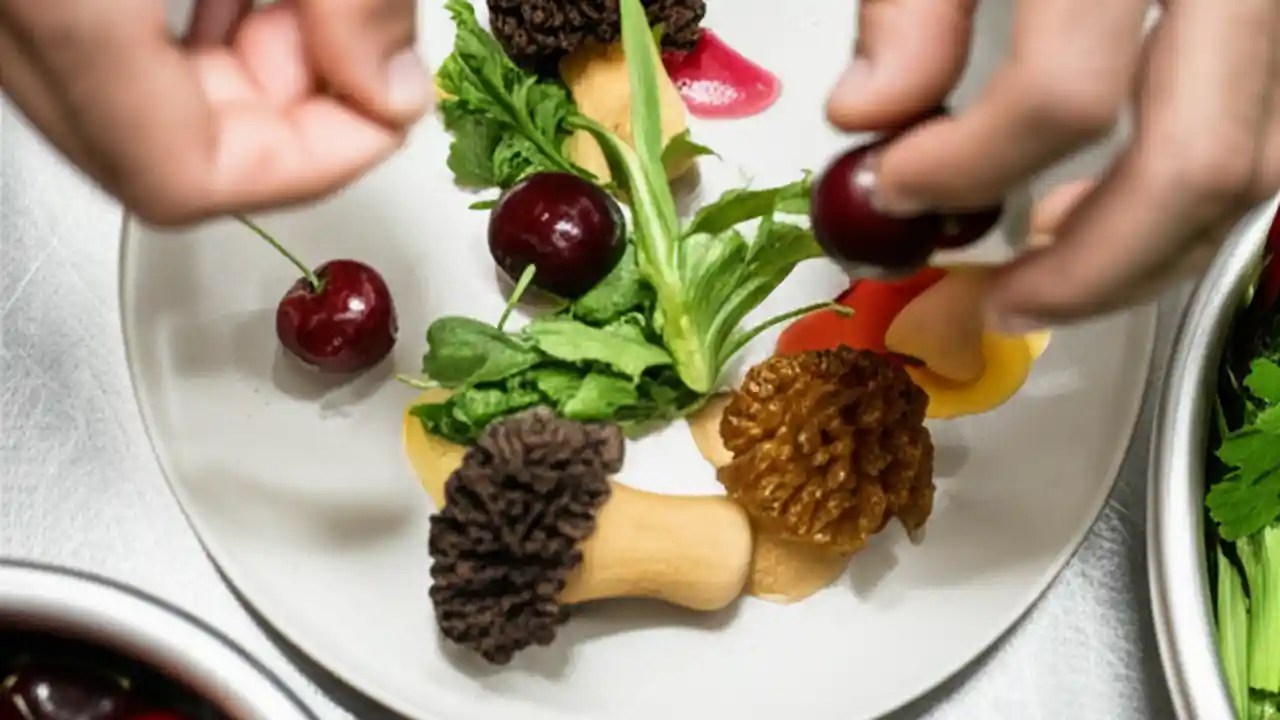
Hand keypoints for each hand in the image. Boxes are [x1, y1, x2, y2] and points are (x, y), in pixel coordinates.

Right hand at [0, 0, 430, 225]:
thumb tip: (393, 88)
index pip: (181, 177)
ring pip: (121, 103)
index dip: (308, 170)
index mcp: (54, 1)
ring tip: (316, 12)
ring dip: (241, 78)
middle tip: (357, 57)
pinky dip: (186, 40)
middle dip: (286, 124)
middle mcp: (0, 15)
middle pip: (152, 152)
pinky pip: (95, 47)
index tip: (385, 121)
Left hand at [827, 0, 1279, 330]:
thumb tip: (876, 111)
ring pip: (1265, 164)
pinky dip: (1203, 194)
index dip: (967, 167)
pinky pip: (1276, 125)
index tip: (894, 185)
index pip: (1061, 93)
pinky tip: (1121, 200)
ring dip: (1157, 248)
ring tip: (1055, 265)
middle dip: (1088, 269)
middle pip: (1201, 161)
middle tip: (1000, 302)